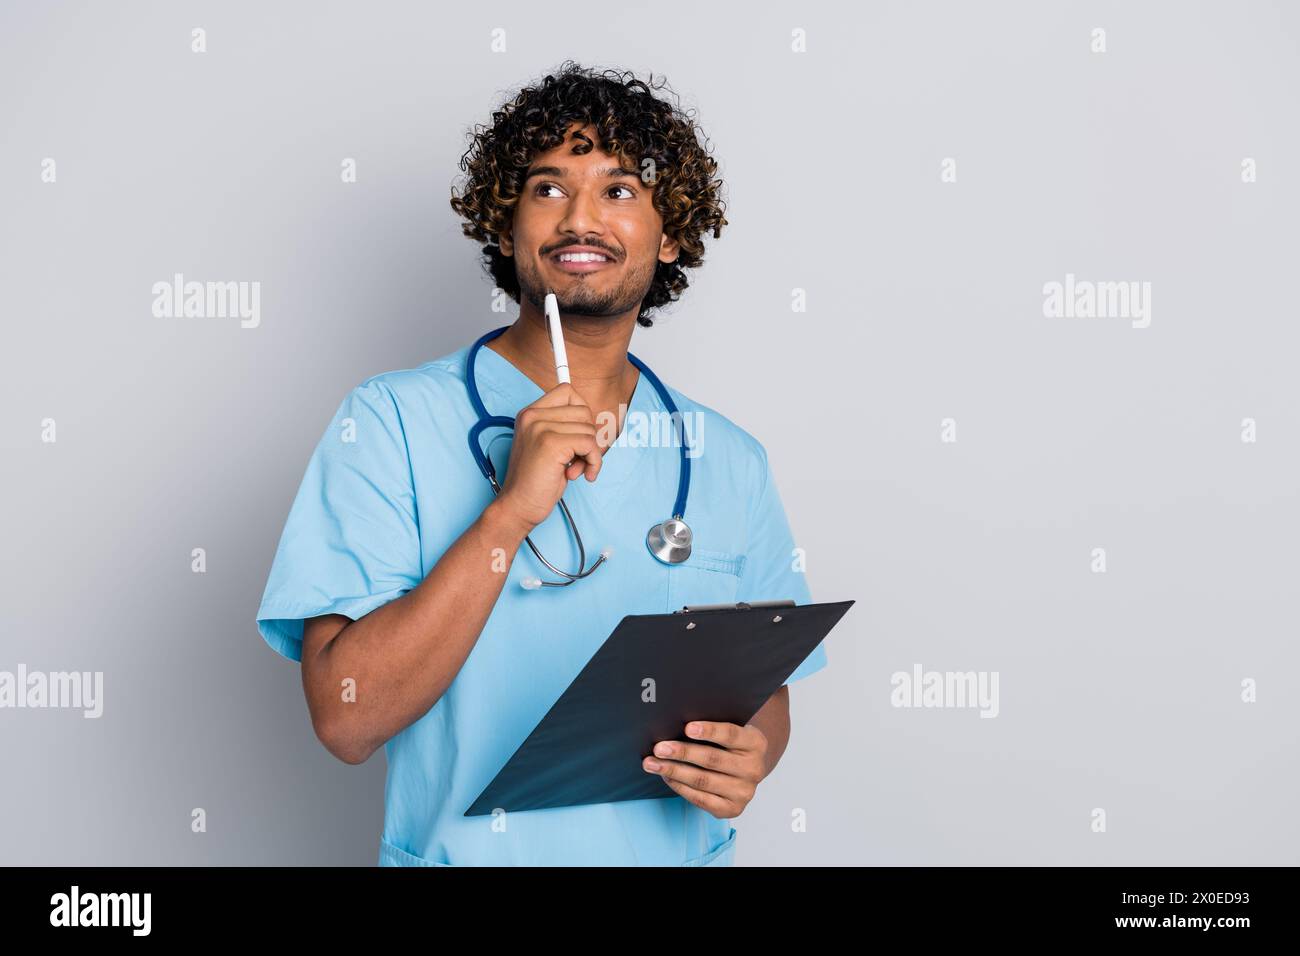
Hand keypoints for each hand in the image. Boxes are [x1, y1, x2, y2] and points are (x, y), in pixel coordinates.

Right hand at [494, 382, 602, 530]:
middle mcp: (532, 416)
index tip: (580, 435)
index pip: (567, 391)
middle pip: (583, 410)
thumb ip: (565, 428)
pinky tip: (583, 475)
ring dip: (591, 453)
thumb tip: (598, 419)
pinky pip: (590, 444)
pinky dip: (594, 462)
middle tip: (578, 458)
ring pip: (589, 429)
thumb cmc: (536, 481)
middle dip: (589, 436)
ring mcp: (540, 428)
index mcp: (529, 413)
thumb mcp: (548, 446)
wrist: (518, 506)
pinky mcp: (551, 444)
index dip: (581, 413)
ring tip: (576, 470)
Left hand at [642, 720, 768, 818]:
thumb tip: (676, 721)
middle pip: (712, 759)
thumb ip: (713, 727)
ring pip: (702, 781)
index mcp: (755, 743)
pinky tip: (666, 776)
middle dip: (682, 753)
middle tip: (659, 748)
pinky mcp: (732, 809)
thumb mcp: (732, 730)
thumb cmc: (731, 745)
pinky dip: (680, 787)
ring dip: (673, 771)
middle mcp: (753, 769)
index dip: (709, 731)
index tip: (687, 727)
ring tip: (653, 763)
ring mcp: (744, 792)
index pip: (731, 735)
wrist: (748, 769)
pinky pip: (700, 799)